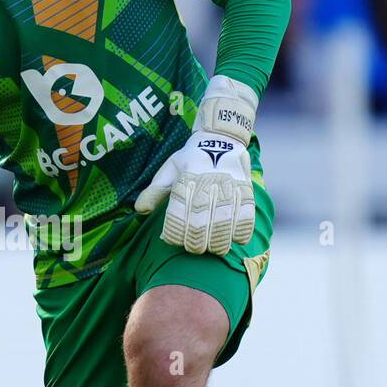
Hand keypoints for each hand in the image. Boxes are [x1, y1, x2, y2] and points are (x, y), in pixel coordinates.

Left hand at [134, 132, 253, 254]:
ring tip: (215, 249)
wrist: (221, 137)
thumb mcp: (169, 170)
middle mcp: (208, 179)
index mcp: (186, 175)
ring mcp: (229, 183)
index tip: (172, 241)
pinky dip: (243, 227)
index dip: (175, 228)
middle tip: (194, 249)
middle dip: (197, 237)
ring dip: (220, 237)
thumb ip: (155, 191)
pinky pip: (247, 210)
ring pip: (225, 215)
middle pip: (202, 214)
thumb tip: (139, 209)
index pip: (179, 206)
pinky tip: (237, 240)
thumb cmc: (190, 159)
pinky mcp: (246, 186)